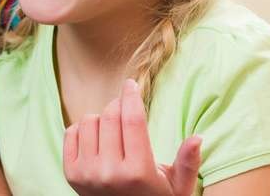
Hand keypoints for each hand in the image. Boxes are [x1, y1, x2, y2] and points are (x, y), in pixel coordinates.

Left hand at [64, 80, 202, 195]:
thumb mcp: (178, 187)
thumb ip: (188, 163)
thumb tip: (198, 137)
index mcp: (138, 172)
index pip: (132, 120)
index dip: (131, 97)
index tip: (131, 84)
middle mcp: (110, 172)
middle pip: (110, 116)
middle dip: (119, 106)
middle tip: (126, 110)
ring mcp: (87, 173)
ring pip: (89, 121)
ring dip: (102, 118)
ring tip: (114, 132)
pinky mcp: (71, 173)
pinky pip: (71, 132)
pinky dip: (84, 129)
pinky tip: (98, 140)